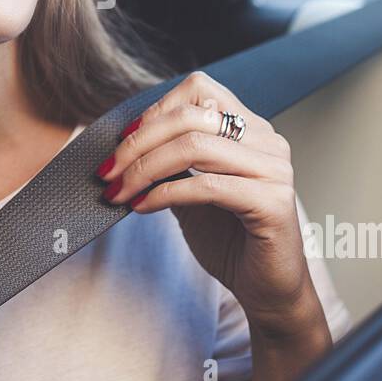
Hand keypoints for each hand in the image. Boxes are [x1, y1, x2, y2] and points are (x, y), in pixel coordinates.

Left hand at [94, 71, 327, 342]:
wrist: (266, 290)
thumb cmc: (229, 240)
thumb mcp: (191, 190)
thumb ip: (170, 162)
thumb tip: (123, 145)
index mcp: (251, 128)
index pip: (199, 90)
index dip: (154, 111)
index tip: (122, 142)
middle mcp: (268, 141)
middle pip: (190, 117)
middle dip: (139, 143)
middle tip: (107, 172)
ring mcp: (274, 170)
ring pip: (195, 147)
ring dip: (145, 168)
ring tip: (120, 191)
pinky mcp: (272, 203)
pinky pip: (207, 186)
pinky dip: (165, 194)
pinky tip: (142, 206)